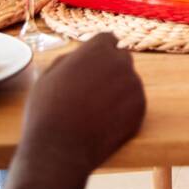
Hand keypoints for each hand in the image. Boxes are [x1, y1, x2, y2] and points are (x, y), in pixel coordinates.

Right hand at [17, 33, 144, 179]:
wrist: (60, 149)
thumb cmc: (47, 112)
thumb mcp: (48, 76)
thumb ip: (70, 60)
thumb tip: (81, 56)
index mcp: (97, 50)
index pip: (108, 39)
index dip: (99, 52)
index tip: (93, 65)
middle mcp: (120, 62)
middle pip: (122, 58)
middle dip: (110, 69)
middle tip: (93, 91)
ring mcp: (134, 84)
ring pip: (129, 81)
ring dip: (117, 90)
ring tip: (94, 111)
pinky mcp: (141, 106)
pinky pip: (134, 102)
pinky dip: (124, 109)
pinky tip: (104, 122)